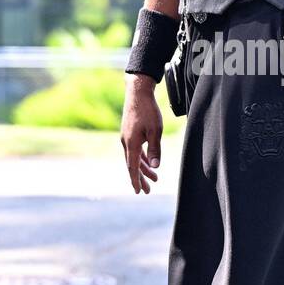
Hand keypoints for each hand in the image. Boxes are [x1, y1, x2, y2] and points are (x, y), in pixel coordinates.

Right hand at [120, 74, 162, 194]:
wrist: (137, 93)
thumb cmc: (148, 111)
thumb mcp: (155, 131)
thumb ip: (155, 149)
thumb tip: (156, 167)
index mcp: (132, 144)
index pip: (133, 167)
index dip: (136, 180)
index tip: (139, 191)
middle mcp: (126, 143)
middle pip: (133, 165)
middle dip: (140, 179)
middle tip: (146, 191)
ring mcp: (127, 138)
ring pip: (134, 158)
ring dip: (143, 169)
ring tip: (154, 179)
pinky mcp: (130, 133)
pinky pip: (135, 150)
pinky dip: (142, 158)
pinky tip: (148, 163)